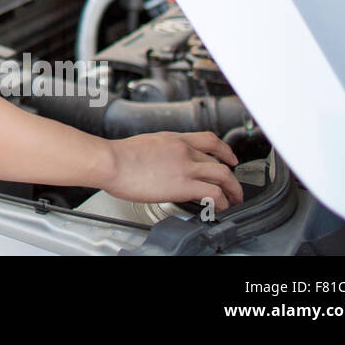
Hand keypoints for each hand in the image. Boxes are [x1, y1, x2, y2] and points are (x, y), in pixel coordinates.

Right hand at [100, 130, 242, 211]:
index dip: (225, 149)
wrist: (110, 161)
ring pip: (223, 175)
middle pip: (220, 159)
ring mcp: (185, 166)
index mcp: (173, 139)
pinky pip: (213, 193)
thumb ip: (159, 152)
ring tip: (234, 199)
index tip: (229, 157)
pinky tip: (220, 207)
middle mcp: (183, 150)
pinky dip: (222, 201)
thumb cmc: (117, 156)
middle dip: (232, 175)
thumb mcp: (144, 145)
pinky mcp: (183, 184)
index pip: (208, 139)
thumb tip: (160, 163)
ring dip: (233, 189)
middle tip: (234, 185)